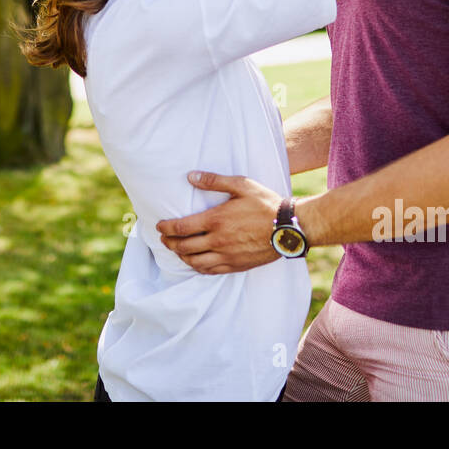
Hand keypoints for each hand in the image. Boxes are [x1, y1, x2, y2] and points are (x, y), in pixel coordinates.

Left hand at [156, 171, 282, 274]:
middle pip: (184, 246)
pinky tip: (195, 262)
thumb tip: (190, 176)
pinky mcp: (236, 265)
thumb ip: (214, 181)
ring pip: (195, 262)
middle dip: (169, 243)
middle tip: (163, 239)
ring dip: (181, 256)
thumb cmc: (265, 203)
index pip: (181, 228)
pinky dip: (198, 267)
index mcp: (216, 220)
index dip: (166, 228)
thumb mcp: (241, 185)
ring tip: (177, 250)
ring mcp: (227, 255)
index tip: (159, 226)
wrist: (288, 227)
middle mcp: (218, 240)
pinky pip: (210, 271)